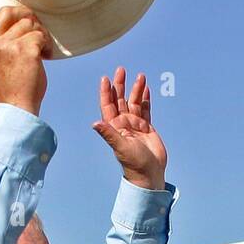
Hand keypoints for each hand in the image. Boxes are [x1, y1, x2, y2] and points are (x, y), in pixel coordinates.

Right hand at [0, 0, 49, 114]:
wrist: (18, 105)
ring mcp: (7, 45)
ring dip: (41, 35)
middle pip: (10, 12)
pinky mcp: (24, 49)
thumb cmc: (14, 86)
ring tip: (42, 52)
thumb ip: (2, 44)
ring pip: (30, 24)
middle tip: (36, 30)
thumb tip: (21, 24)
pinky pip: (40, 36)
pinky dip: (47, 45)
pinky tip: (46, 57)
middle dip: (27, 16)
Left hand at [93, 67, 167, 190]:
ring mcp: (135, 125)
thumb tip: (95, 123)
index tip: (106, 78)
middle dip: (121, 85)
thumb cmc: (133, 163)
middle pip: (121, 100)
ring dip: (136, 89)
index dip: (106, 92)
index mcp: (115, 127)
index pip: (108, 105)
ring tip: (140, 76)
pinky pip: (146, 109)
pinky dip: (146, 99)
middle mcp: (124, 123)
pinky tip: (146, 89)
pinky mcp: (147, 128)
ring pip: (135, 102)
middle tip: (121, 69)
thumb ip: (109, 134)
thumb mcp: (120, 147)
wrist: (149, 173)